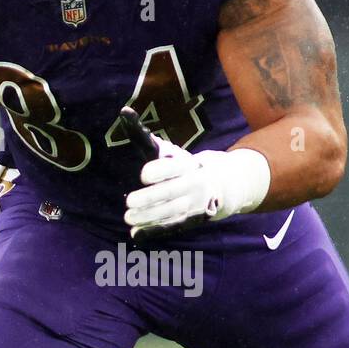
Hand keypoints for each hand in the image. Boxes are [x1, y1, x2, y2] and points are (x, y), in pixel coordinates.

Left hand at [124, 134, 269, 236]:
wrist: (225, 185)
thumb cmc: (186, 167)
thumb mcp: (170, 153)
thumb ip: (145, 138)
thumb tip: (123, 113)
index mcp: (188, 164)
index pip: (174, 167)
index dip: (160, 171)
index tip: (143, 176)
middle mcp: (194, 183)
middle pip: (172, 191)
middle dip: (151, 198)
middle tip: (129, 202)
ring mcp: (196, 203)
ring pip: (172, 211)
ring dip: (149, 216)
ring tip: (128, 218)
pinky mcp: (193, 219)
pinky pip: (173, 226)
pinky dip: (155, 231)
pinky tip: (137, 234)